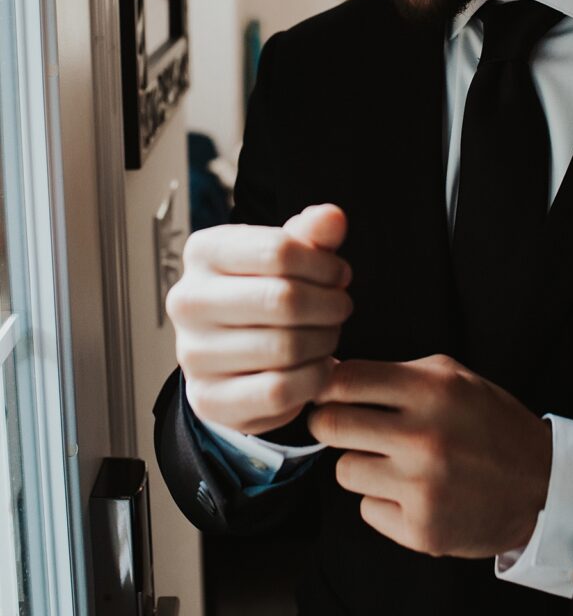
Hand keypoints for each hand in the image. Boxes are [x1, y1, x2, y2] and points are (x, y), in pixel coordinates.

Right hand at [166, 204, 352, 435]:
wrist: (230, 356)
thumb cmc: (263, 292)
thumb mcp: (287, 256)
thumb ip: (312, 234)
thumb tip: (333, 217)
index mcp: (202, 251)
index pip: (279, 251)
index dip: (324, 265)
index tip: (339, 274)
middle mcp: (187, 300)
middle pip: (284, 299)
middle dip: (330, 304)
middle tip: (341, 307)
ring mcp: (193, 353)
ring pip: (285, 346)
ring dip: (325, 340)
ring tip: (329, 333)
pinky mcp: (209, 399)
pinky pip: (280, 389)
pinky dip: (313, 378)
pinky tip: (319, 365)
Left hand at [307, 354, 551, 558]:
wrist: (542, 484)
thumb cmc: (488, 422)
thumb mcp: (452, 377)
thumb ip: (395, 373)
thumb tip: (329, 373)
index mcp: (430, 390)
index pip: (344, 381)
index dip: (325, 385)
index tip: (326, 392)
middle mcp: (423, 437)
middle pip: (330, 426)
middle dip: (327, 423)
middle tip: (340, 426)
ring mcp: (421, 487)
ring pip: (344, 470)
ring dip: (361, 466)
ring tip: (394, 462)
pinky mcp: (422, 530)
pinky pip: (367, 509)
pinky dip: (383, 502)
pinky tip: (414, 494)